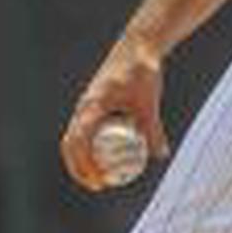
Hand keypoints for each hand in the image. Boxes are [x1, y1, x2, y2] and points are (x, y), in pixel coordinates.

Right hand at [62, 33, 171, 191]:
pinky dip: (88, 147)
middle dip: (80, 169)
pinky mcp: (95, 104)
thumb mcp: (149, 103)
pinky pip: (84, 130)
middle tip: (99, 185)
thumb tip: (160, 156)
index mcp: (92, 106)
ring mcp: (88, 105)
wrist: (139, 47)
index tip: (100, 182)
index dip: (84, 166)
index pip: (77, 143)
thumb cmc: (143, 71)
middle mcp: (84, 106)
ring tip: (100, 178)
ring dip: (82, 159)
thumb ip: (154, 129)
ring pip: (76, 138)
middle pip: (71, 145)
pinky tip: (101, 159)